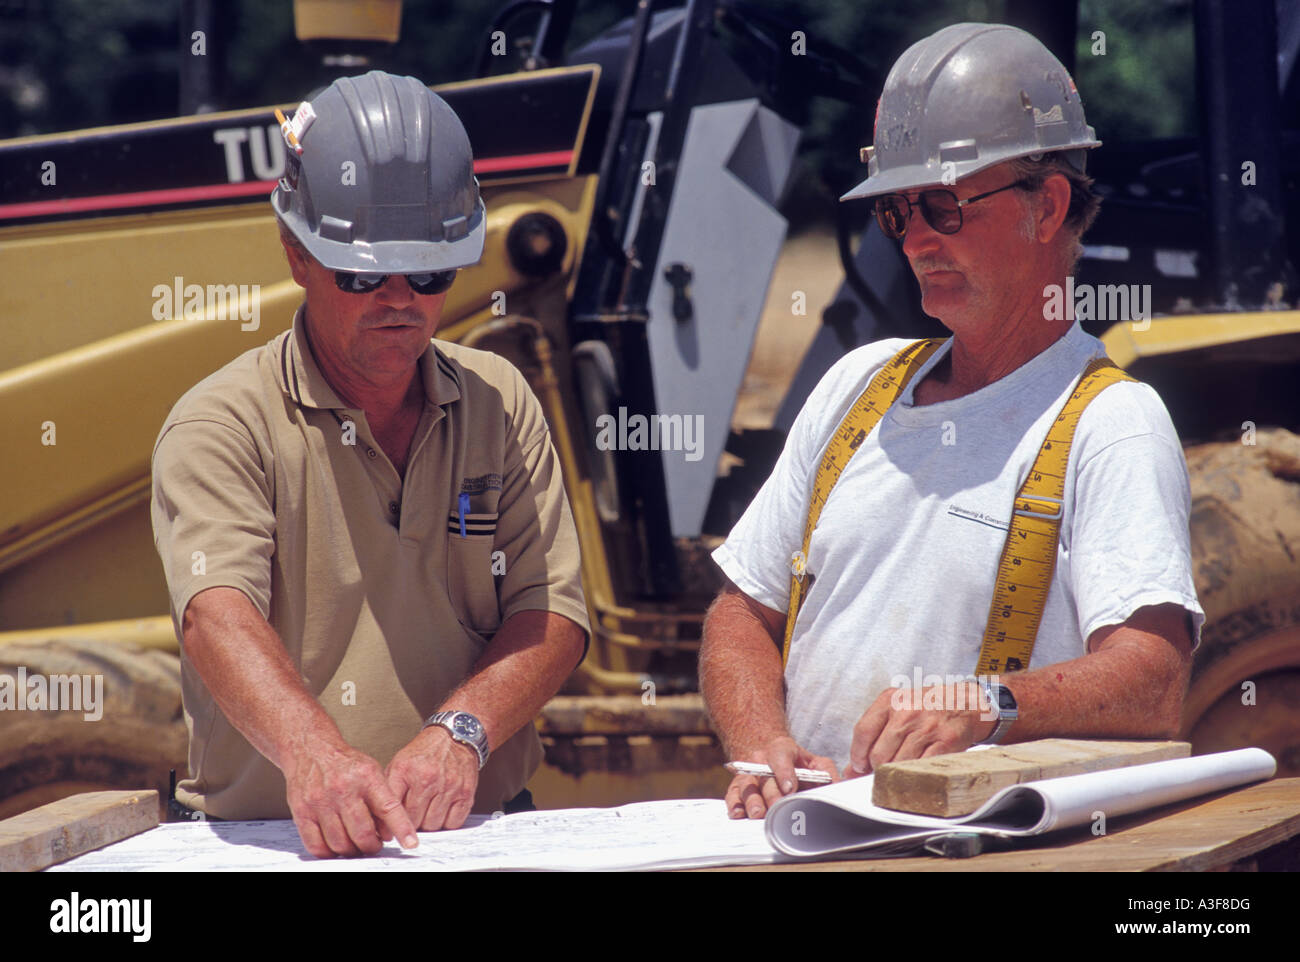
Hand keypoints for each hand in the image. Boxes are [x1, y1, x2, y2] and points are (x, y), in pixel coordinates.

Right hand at [282, 739, 417, 858]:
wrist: (310, 749)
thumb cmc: (344, 763)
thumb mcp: (371, 771)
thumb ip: (383, 798)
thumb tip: (393, 830)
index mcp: (366, 777)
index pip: (389, 808)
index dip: (402, 829)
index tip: (411, 843)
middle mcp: (343, 789)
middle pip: (362, 834)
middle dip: (372, 846)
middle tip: (374, 845)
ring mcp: (320, 801)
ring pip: (340, 843)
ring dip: (352, 851)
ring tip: (356, 846)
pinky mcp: (302, 812)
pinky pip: (316, 845)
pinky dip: (329, 853)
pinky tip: (336, 847)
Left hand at [384, 725, 479, 831]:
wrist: (454, 737)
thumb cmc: (425, 753)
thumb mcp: (399, 763)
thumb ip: (389, 788)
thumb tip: (380, 817)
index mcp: (405, 770)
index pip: (393, 809)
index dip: (391, 822)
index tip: (393, 827)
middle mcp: (427, 778)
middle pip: (414, 821)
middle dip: (411, 823)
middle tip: (413, 816)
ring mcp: (448, 786)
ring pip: (433, 825)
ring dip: (429, 823)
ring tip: (428, 812)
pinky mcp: (465, 792)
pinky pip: (453, 823)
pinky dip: (447, 822)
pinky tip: (443, 811)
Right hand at [724, 735, 838, 819]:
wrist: (771, 757)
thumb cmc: (797, 765)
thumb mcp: (816, 763)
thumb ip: (827, 774)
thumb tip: (837, 789)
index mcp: (781, 749)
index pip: (780, 756)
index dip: (784, 772)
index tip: (790, 788)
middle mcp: (760, 760)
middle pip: (764, 778)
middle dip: (772, 795)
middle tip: (778, 809)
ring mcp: (747, 774)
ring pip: (746, 787)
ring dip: (751, 801)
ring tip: (758, 814)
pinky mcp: (737, 788)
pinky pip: (732, 796)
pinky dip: (734, 805)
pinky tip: (738, 814)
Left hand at [846, 683, 997, 776]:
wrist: (964, 702)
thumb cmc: (926, 707)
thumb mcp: (896, 708)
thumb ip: (872, 733)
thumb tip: (852, 769)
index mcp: (890, 700)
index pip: (863, 731)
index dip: (857, 755)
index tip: (859, 765)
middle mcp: (907, 712)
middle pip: (879, 753)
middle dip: (876, 769)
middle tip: (882, 772)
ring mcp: (927, 727)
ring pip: (899, 764)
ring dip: (896, 775)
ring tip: (900, 773)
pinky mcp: (945, 741)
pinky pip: (922, 767)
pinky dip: (915, 777)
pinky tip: (915, 774)